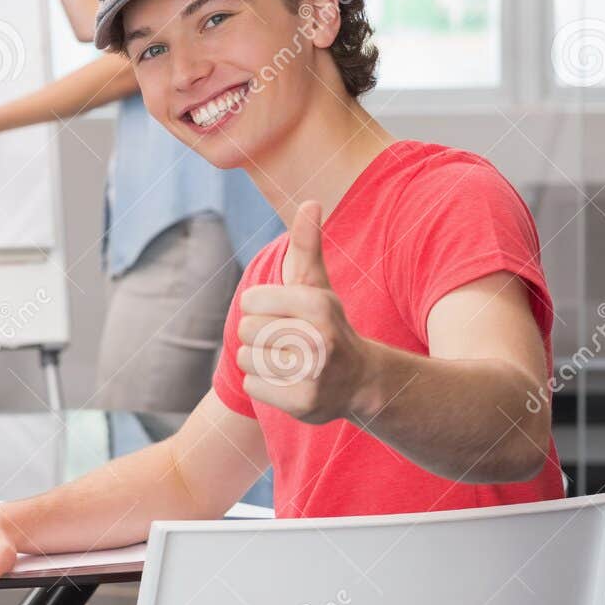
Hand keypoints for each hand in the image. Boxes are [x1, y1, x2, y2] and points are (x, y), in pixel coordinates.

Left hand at [236, 201, 376, 423]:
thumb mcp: (317, 283)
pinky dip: (265, 386)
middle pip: (245, 330)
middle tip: (289, 340)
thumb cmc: (326, 323)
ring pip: (246, 358)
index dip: (261, 306)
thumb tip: (311, 200)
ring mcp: (313, 374)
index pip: (251, 300)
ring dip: (261, 361)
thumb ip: (306, 243)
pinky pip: (253, 386)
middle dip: (260, 334)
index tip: (286, 314)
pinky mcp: (303, 404)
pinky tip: (291, 382)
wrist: (359, 380)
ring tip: (291, 361)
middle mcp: (319, 339)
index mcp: (319, 305)